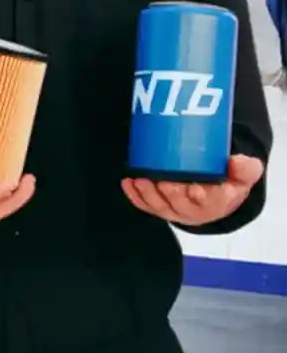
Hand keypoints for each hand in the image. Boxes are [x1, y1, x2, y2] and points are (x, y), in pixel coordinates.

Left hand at [121, 155, 264, 226]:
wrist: (216, 195)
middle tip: (165, 182)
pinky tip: (127, 182)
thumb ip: (245, 168)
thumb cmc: (228, 183)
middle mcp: (196, 211)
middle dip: (173, 195)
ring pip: (161, 207)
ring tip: (141, 180)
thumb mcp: (244, 175)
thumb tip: (235, 161)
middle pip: (182, 206)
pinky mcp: (160, 208)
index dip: (202, 198)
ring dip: (149, 195)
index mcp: (219, 203)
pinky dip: (135, 196)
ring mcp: (176, 211)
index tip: (196, 189)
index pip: (212, 203)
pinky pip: (146, 205)